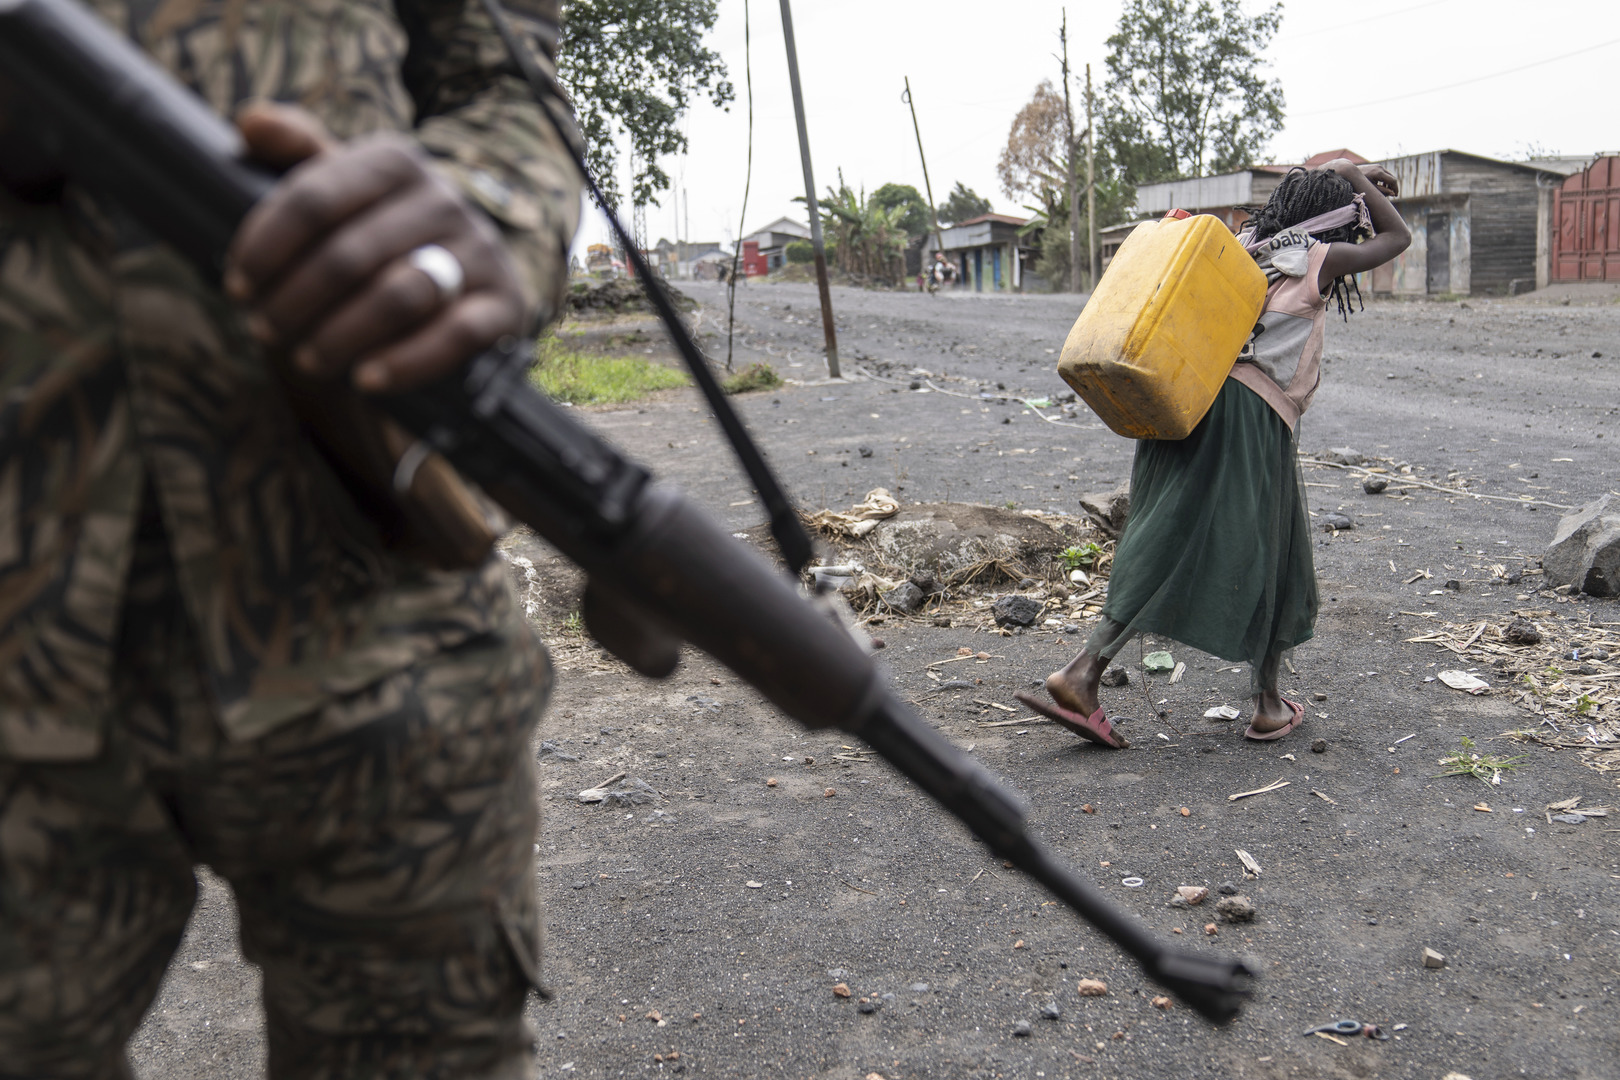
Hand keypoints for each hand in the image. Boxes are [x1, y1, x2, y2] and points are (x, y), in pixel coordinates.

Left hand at [224, 102, 524, 392]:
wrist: (469, 271)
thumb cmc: (381, 232)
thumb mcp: (343, 186)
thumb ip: (297, 152)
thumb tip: (251, 121)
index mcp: (395, 162)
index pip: (314, 199)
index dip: (265, 246)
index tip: (236, 284)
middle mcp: (443, 200)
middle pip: (349, 254)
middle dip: (295, 300)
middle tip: (264, 330)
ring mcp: (478, 252)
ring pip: (400, 295)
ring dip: (341, 335)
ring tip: (307, 359)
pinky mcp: (504, 304)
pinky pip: (455, 336)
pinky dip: (407, 361)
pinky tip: (366, 380)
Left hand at [1358, 164, 1399, 198]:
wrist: (1349, 173)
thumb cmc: (1358, 183)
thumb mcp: (1370, 189)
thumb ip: (1382, 191)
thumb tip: (1393, 194)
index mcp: (1379, 173)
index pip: (1393, 181)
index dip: (1395, 189)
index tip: (1395, 195)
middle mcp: (1380, 168)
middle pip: (1392, 177)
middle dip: (1393, 186)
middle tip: (1392, 195)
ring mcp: (1378, 166)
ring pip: (1389, 175)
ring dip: (1389, 183)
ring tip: (1387, 191)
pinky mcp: (1377, 166)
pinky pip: (1385, 173)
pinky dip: (1385, 180)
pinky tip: (1383, 186)